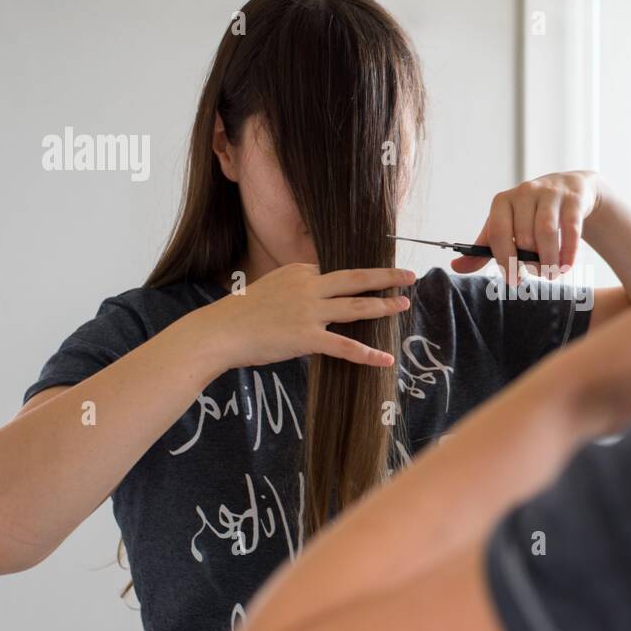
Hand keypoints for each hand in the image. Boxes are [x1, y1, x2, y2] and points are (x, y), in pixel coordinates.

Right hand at [196, 263, 415, 369]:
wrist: (220, 332)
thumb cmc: (242, 314)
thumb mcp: (271, 287)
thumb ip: (296, 288)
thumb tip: (316, 293)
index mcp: (300, 272)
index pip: (337, 273)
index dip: (360, 277)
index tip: (379, 277)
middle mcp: (308, 287)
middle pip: (356, 278)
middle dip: (386, 276)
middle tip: (410, 275)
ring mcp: (309, 312)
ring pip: (357, 307)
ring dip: (384, 306)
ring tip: (404, 305)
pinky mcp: (307, 338)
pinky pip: (345, 346)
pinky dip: (368, 353)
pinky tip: (385, 358)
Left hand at [451, 171, 601, 283]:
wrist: (567, 189)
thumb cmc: (530, 213)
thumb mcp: (507, 226)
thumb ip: (485, 248)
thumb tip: (456, 266)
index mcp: (502, 202)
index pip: (498, 233)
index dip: (504, 260)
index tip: (512, 281)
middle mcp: (524, 193)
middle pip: (523, 235)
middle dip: (530, 262)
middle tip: (537, 275)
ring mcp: (550, 194)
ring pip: (546, 232)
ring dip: (549, 260)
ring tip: (552, 275)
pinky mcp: (572, 199)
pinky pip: (570, 229)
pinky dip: (568, 252)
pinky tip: (566, 266)